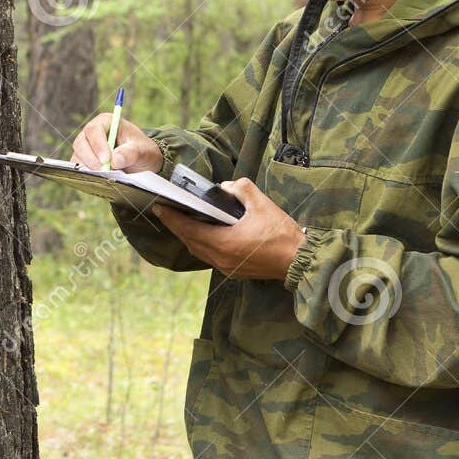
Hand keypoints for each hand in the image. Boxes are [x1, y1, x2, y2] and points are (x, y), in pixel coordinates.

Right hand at [70, 113, 162, 172]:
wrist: (141, 162)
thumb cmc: (142, 151)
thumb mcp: (143, 151)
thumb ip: (131, 153)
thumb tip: (115, 160)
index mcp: (106, 122)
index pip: (95, 130)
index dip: (98, 145)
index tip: (106, 160)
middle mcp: (92, 133)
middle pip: (81, 143)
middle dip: (91, 159)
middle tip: (104, 171)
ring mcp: (86, 147)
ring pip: (78, 157)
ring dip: (89, 168)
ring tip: (106, 176)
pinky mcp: (84, 161)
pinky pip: (79, 168)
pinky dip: (87, 174)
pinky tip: (100, 178)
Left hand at [152, 178, 305, 281]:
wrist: (299, 261)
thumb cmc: (282, 234)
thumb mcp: (262, 204)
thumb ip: (241, 190)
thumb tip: (226, 186)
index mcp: (223, 243)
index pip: (188, 229)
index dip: (172, 218)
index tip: (159, 207)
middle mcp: (220, 258)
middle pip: (190, 241)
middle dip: (177, 226)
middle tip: (165, 211)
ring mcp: (226, 268)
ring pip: (199, 251)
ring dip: (189, 236)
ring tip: (182, 221)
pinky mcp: (234, 271)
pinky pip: (210, 257)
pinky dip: (203, 244)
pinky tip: (205, 234)